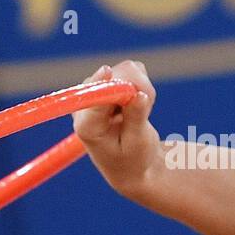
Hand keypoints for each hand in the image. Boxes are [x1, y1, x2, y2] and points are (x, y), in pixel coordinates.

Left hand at [72, 60, 160, 192]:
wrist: (131, 165)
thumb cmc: (132, 160)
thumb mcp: (137, 144)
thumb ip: (136, 118)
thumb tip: (139, 94)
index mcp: (87, 125)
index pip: (93, 97)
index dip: (102, 82)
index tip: (107, 72)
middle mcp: (87, 105)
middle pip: (112, 77)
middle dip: (136, 87)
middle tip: (147, 109)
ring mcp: (96, 91)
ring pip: (126, 71)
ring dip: (141, 88)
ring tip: (141, 113)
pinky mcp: (108, 83)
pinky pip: (132, 70)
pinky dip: (142, 84)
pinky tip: (137, 104)